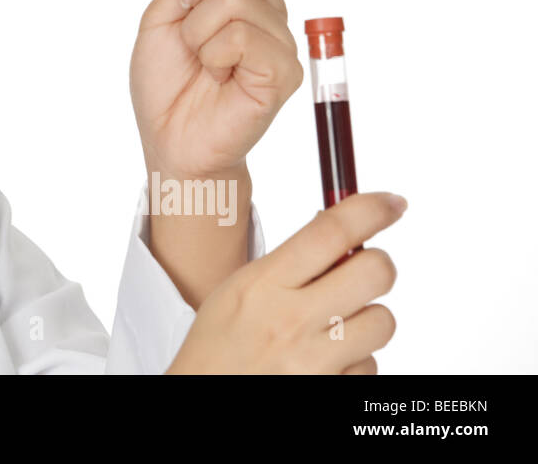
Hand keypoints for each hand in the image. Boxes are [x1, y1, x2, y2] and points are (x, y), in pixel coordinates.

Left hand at [129, 0, 302, 178]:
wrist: (171, 139)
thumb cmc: (167, 82)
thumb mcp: (162, 14)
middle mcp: (267, 4)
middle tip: (187, 9)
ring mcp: (279, 36)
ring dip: (196, 29)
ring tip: (199, 59)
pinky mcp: (283, 69)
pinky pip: (240, 36)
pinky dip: (212, 54)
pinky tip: (216, 75)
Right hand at [166, 191, 404, 372]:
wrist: (206, 396)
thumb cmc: (219, 346)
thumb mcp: (239, 292)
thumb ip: (289, 266)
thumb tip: (345, 238)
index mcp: (263, 284)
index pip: (331, 230)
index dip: (372, 210)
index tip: (393, 203)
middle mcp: (290, 320)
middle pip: (375, 271)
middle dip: (376, 265)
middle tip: (360, 271)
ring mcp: (314, 362)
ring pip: (383, 321)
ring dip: (367, 320)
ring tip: (333, 327)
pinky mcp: (332, 390)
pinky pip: (371, 366)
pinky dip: (355, 362)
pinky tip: (325, 361)